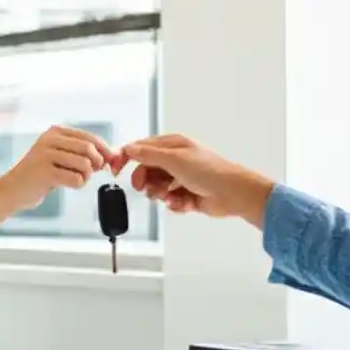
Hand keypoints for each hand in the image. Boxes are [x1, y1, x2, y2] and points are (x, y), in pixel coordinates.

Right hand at [2, 126, 116, 209]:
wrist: (13, 189)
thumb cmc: (41, 173)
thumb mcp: (60, 155)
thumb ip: (82, 152)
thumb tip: (112, 155)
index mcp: (55, 131)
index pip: (89, 137)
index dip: (104, 150)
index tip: (108, 161)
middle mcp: (50, 139)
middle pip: (88, 148)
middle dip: (97, 162)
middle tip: (93, 172)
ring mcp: (46, 155)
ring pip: (84, 164)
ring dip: (86, 176)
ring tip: (78, 179)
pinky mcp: (45, 173)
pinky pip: (76, 179)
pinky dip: (79, 184)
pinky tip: (70, 184)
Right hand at [119, 134, 274, 225]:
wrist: (233, 194)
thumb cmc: (209, 171)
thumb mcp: (174, 160)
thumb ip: (149, 155)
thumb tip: (128, 148)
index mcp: (173, 145)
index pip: (142, 148)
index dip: (127, 158)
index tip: (115, 170)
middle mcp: (177, 159)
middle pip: (147, 170)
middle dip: (146, 181)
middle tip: (147, 189)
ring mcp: (182, 177)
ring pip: (157, 187)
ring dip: (161, 194)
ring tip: (172, 197)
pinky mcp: (187, 195)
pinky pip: (170, 201)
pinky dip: (174, 204)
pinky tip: (184, 204)